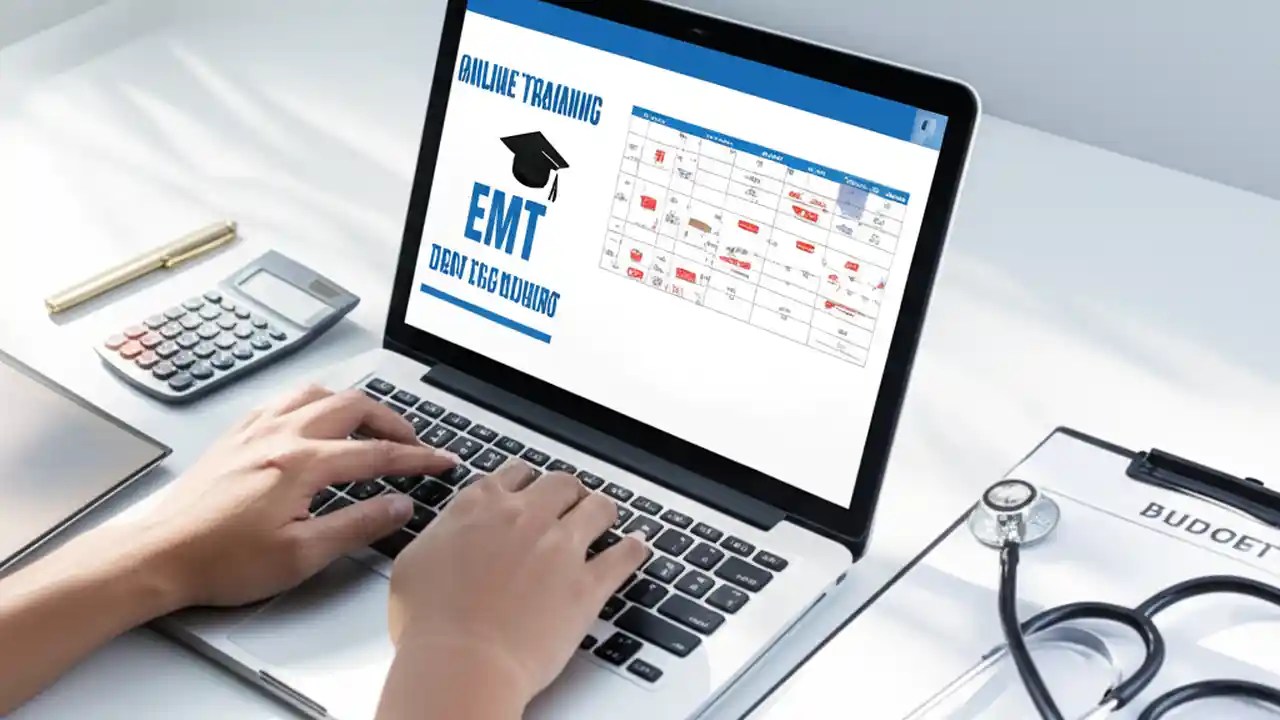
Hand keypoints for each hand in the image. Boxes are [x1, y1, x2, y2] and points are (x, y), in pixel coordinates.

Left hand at [139, 385, 458, 608]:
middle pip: (353, 407)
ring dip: (352, 404)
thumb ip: (357, 525)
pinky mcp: (236, 436)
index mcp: (302, 464)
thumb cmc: (222, 560)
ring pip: (317, 393)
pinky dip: (312, 404)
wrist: (160, 555)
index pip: (377, 454)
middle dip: (392, 422)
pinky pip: (283, 401)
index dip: (418, 458)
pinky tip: (313, 421)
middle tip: (412, 444)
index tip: (443, 460)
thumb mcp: (302, 555)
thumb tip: (398, 505)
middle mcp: (281, 436)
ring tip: (369, 425)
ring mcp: (256, 431)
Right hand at [383, 463, 648, 712]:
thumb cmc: (429, 625)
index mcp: (480, 507)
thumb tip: (449, 530)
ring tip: (605, 517)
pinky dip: (634, 549)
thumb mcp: (415, 563)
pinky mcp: (587, 584)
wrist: (460, 664)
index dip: (526, 481)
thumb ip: (442, 534)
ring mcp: (560, 548)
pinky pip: (625, 555)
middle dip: (567, 492)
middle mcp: (524, 517)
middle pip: (561, 483)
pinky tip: (638, 546)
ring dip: (601, 511)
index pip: (514, 474)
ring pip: (598, 507)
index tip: (530, 488)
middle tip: (569, 503)